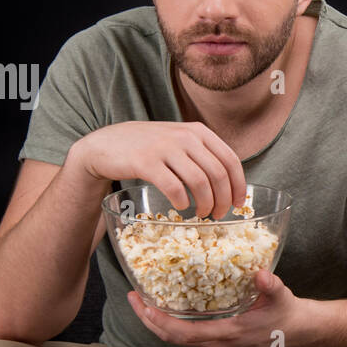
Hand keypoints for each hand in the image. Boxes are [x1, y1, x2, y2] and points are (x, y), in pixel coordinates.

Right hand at [69, 120, 247, 220]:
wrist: (107, 144)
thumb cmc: (149, 148)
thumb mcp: (180, 141)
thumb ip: (203, 154)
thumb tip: (230, 184)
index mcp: (198, 131)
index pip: (230, 160)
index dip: (239, 185)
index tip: (239, 204)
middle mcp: (185, 136)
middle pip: (218, 174)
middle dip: (223, 200)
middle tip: (219, 215)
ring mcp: (165, 148)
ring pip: (199, 182)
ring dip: (205, 204)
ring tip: (202, 214)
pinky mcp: (146, 162)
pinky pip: (174, 187)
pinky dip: (182, 202)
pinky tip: (181, 207)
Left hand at [126, 268, 313, 346]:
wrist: (297, 330)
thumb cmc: (286, 313)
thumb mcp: (281, 296)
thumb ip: (270, 285)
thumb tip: (261, 274)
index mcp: (227, 334)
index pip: (183, 333)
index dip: (159, 321)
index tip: (142, 304)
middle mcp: (216, 343)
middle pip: (172, 338)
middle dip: (148, 319)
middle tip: (132, 297)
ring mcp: (215, 344)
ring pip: (176, 338)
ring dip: (156, 322)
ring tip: (141, 301)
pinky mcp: (216, 340)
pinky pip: (186, 335)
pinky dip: (170, 323)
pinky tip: (164, 306)